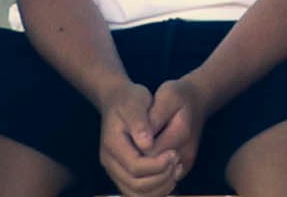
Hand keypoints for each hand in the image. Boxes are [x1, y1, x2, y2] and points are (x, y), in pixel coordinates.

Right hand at [98, 75, 185, 196]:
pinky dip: (153, 191)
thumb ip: (140, 123)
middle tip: (177, 163)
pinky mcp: (122, 175)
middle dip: (159, 178)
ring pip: (135, 193)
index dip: (156, 165)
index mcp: (112, 145)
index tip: (174, 154)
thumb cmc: (130, 100)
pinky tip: (168, 179)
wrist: (118, 102)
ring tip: (175, 172)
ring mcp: (114, 171)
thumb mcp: (136, 102)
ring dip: (158, 188)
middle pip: (135, 184)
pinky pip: (137, 193)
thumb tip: (147, 144)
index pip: (135, 166)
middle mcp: (110, 163)